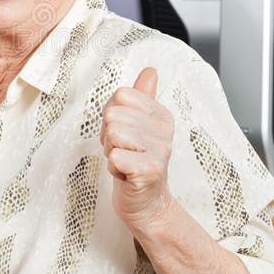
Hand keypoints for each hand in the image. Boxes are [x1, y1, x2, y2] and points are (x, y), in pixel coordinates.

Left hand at [100, 67, 174, 228]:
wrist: (147, 203)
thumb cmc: (136, 161)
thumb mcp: (139, 125)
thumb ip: (143, 97)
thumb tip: (150, 70)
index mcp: (161, 114)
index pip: (120, 95)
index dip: (112, 115)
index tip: (123, 133)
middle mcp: (164, 130)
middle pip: (113, 115)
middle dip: (109, 137)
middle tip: (123, 151)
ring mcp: (160, 150)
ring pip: (113, 134)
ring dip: (111, 152)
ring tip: (125, 162)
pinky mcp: (150, 171)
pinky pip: (114, 157)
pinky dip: (113, 169)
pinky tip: (126, 175)